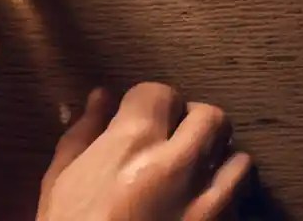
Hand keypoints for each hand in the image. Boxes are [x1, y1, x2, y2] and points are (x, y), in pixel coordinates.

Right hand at [37, 84, 251, 220]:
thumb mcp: (60, 181)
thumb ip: (83, 133)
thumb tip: (100, 97)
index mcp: (132, 142)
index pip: (161, 92)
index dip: (150, 105)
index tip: (142, 121)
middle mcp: (178, 164)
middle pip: (212, 117)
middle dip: (194, 125)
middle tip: (176, 143)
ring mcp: (208, 203)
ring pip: (240, 159)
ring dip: (220, 163)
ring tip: (197, 177)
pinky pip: (241, 203)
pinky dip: (229, 200)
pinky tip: (203, 209)